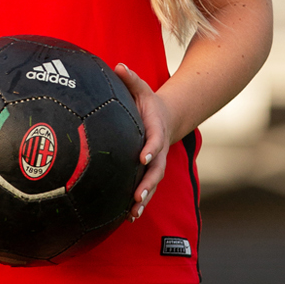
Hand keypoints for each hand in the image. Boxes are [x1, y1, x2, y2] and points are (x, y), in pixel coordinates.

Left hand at [113, 63, 171, 220]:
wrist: (165, 117)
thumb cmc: (147, 102)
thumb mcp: (141, 89)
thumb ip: (131, 79)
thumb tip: (119, 66)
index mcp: (155, 131)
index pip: (154, 142)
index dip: (150, 149)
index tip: (142, 157)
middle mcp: (157, 150)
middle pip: (155, 170)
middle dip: (147, 184)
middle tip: (137, 196)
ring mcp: (155, 163)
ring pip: (152, 184)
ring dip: (144, 199)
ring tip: (133, 213)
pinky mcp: (148, 172)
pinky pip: (145, 188)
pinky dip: (139, 203)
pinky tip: (128, 217)